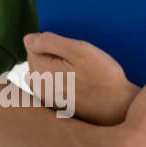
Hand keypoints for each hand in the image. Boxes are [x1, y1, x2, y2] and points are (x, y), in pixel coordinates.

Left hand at [24, 31, 139, 124]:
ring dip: (54, 67)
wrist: (116, 108)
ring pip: (41, 71)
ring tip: (76, 72)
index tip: (72, 50)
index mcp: (40, 69)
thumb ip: (50, 42)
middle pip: (35, 57)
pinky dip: (57, 80)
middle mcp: (37, 85)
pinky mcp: (53, 105)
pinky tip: (74, 84)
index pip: (32, 43)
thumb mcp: (81, 51)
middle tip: (77, 61)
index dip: (54, 41)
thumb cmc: (102, 77)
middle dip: (51, 54)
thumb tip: (28, 39)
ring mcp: (43, 97)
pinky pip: (48, 84)